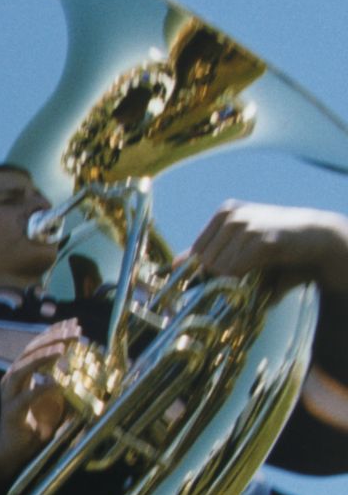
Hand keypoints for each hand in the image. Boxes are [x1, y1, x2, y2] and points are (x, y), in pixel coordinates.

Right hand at [0, 321, 82, 482]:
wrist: (19, 447)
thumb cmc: (38, 419)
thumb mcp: (56, 393)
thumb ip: (64, 376)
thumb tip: (86, 360)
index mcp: (22, 370)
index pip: (37, 345)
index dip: (55, 332)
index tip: (74, 323)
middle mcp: (13, 378)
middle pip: (30, 351)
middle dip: (53, 339)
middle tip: (74, 331)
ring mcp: (10, 394)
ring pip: (23, 368)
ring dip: (43, 356)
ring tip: (63, 348)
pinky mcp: (11, 411)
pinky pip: (26, 397)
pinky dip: (42, 388)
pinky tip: (57, 382)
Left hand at [187, 201, 347, 295]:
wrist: (320, 238)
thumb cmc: (280, 245)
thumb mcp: (242, 245)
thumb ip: (211, 253)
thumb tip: (174, 266)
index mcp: (225, 213)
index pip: (197, 252)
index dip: (204, 271)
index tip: (214, 281)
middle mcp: (231, 216)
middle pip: (205, 263)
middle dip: (220, 278)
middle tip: (244, 278)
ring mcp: (245, 226)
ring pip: (218, 269)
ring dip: (235, 281)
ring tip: (258, 272)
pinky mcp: (260, 241)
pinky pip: (234, 272)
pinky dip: (244, 281)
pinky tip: (262, 273)